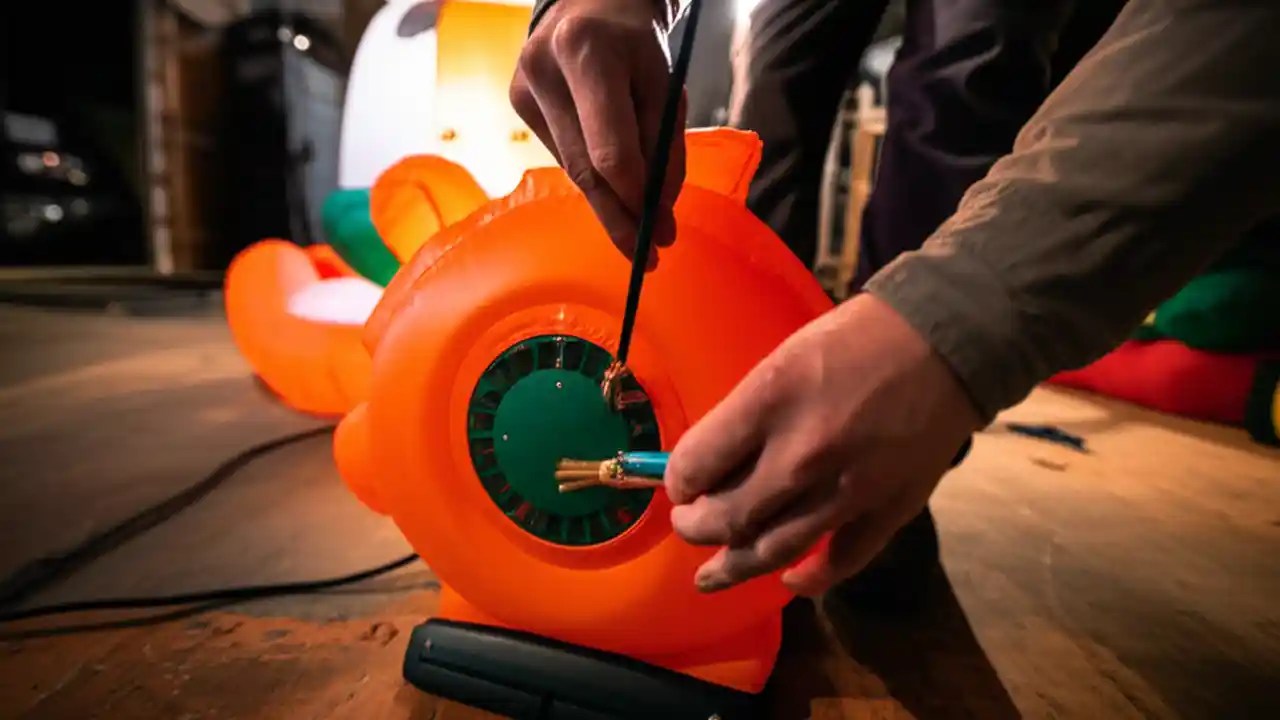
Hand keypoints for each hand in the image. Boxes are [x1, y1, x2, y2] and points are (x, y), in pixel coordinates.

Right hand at [510, 0, 684, 266]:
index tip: (661, 234)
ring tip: (639, 231)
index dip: (636, 200)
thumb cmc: (636, 41)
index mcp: (588, 55)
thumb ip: (664, 144)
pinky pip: (562, 154)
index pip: (611, 152)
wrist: (590, 0)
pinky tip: (611, 185)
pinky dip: (592, 175)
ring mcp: (522, 88)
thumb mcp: (665, 82)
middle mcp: (544, 72)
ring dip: (608, 204)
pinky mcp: (516, 102)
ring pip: (572, 168)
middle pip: (585, 171)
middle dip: (621, 219)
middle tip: (647, 260)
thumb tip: (660, 209)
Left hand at [664, 293, 981, 596]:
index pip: (696, 465)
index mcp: (770, 402)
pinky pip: (840, 561)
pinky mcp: (888, 511)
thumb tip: (709, 460)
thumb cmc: (855, 340)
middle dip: (695, 528)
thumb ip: (744, 413)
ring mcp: (848, 490)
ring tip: (710, 575)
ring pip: (773, 551)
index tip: (678, 485)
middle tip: (688, 525)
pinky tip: (789, 581)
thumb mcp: (782, 360)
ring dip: (733, 567)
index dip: (677, 482)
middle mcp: (803, 453)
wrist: (945, 343)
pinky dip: (809, 579)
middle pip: (727, 517)